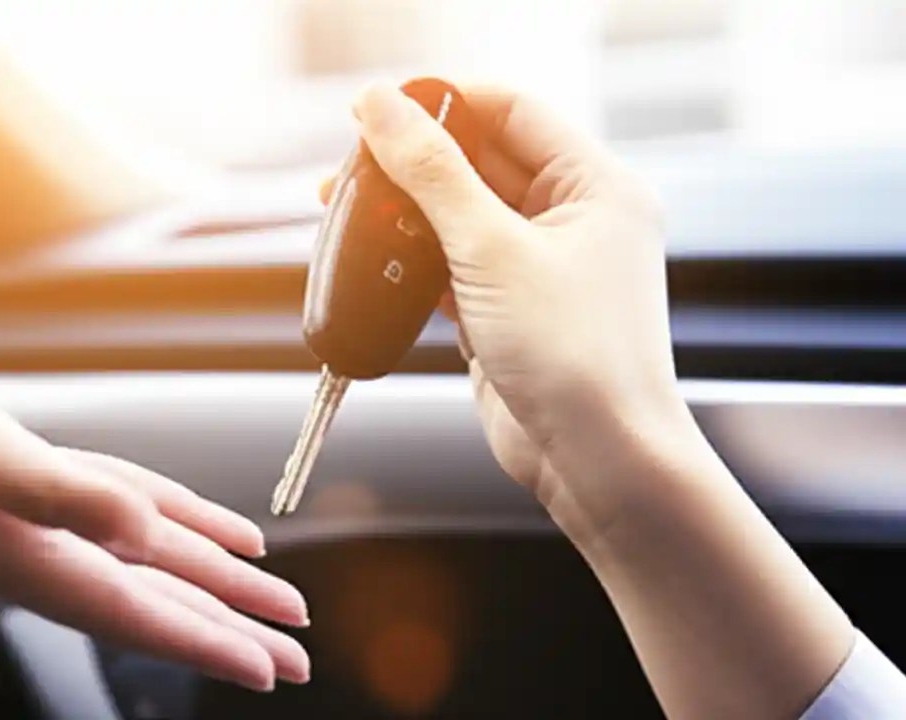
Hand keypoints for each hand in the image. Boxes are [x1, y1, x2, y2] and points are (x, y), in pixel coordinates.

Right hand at [0, 304, 307, 690]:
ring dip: (193, 571)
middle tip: (289, 648)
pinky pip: (91, 495)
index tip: (271, 667)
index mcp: (17, 550)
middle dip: (222, 620)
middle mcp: (20, 540)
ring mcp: (8, 508)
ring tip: (254, 587)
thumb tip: (146, 539)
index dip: (208, 640)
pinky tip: (164, 514)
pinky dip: (138, 507)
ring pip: (128, 548)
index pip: (136, 612)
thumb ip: (59, 496)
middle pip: (146, 594)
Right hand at [322, 82, 695, 545]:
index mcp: (595, 185)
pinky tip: (368, 264)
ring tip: (343, 212)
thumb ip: (432, 174)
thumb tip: (382, 107)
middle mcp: (573, 219)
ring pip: (457, 218)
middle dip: (410, 163)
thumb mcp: (492, 250)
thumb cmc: (576, 358)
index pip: (511, 112)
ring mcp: (538, 268)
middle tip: (347, 169)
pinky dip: (409, 264)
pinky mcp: (508, 310)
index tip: (378, 108)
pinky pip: (450, 267)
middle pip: (477, 163)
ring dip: (402, 216)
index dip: (443, 101)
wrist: (597, 462)